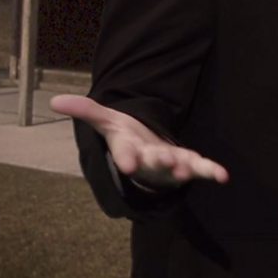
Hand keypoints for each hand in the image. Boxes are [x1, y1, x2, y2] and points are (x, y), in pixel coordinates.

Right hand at [50, 94, 228, 187]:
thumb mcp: (106, 120)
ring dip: (184, 170)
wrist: (145, 153)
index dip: (126, 158)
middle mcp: (148, 160)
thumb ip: (85, 110)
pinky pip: (200, 168)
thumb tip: (54, 101)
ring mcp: (169, 164)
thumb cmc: (126, 136)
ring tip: (189, 171)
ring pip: (176, 168)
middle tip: (167, 161)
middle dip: (159, 162)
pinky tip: (223, 176)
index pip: (124, 154)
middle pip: (153, 162)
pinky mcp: (188, 164)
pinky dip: (211, 172)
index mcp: (128, 149)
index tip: (128, 164)